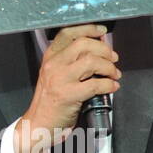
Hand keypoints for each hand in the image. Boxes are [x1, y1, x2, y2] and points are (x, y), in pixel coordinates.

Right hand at [13, 23, 120, 152]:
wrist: (38, 123)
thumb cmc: (50, 100)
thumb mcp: (55, 74)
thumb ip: (71, 61)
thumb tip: (97, 49)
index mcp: (51, 56)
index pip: (68, 32)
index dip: (88, 28)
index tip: (102, 31)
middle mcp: (54, 64)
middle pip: (83, 44)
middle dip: (104, 50)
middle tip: (113, 58)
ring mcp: (60, 79)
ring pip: (91, 61)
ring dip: (108, 67)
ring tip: (113, 74)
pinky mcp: (68, 95)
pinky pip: (95, 84)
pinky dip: (109, 84)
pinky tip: (112, 87)